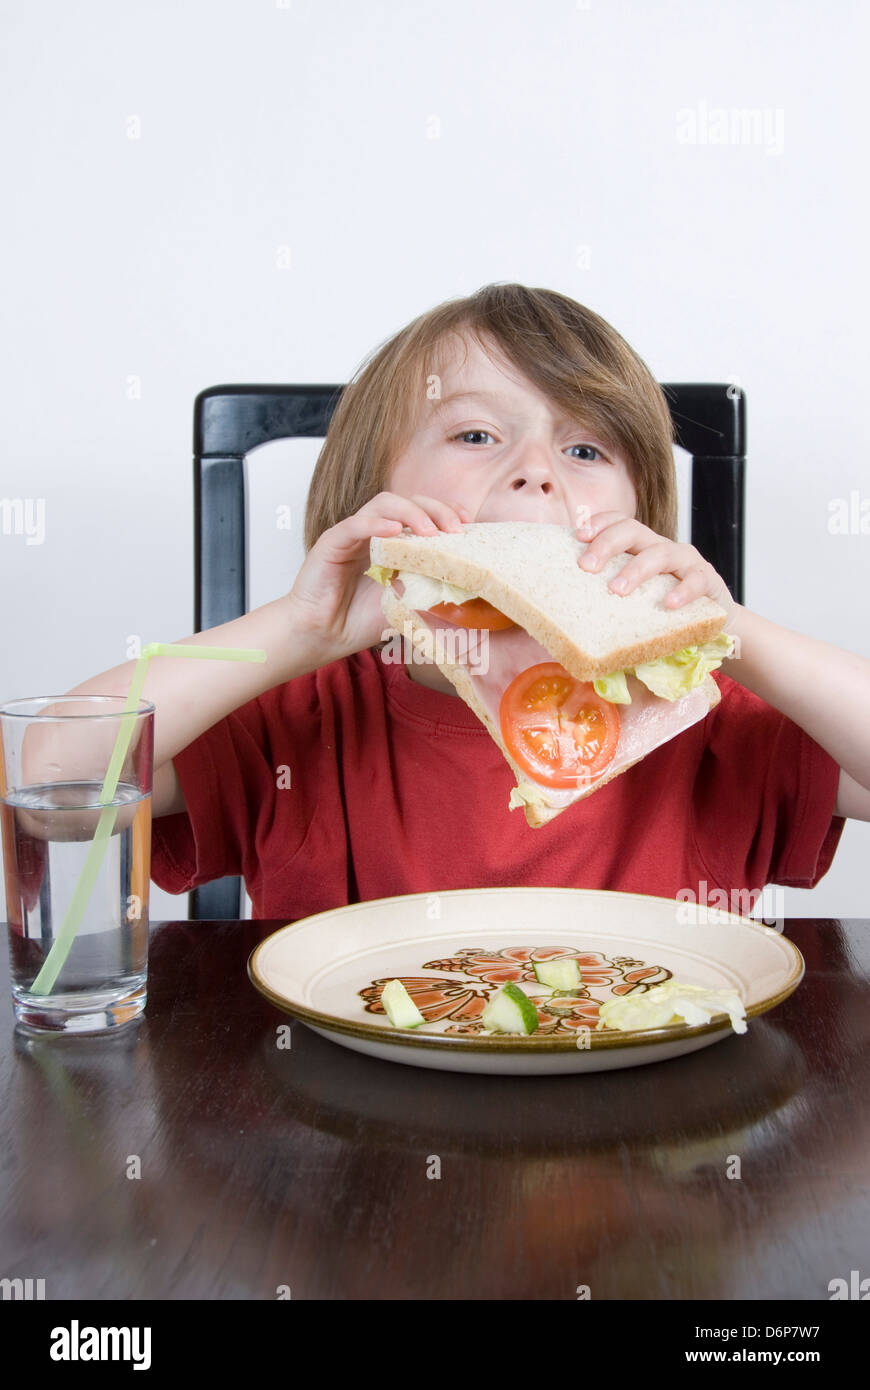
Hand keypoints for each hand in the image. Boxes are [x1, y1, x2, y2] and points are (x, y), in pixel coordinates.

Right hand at [288, 491, 470, 659]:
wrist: (321, 636)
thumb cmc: (358, 622)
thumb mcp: (406, 607)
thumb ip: (430, 594)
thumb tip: (468, 595)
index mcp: (392, 542)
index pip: (422, 513)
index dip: (445, 513)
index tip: (467, 526)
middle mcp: (374, 532)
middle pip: (408, 501)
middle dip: (436, 510)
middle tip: (456, 529)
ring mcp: (353, 534)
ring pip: (384, 504)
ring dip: (412, 513)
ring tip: (430, 532)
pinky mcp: (332, 542)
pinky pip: (356, 524)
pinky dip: (376, 524)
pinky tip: (395, 532)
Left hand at [576, 512, 737, 626]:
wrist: (716, 626)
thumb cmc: (665, 615)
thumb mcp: (635, 604)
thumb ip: (610, 605)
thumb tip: (569, 632)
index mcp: (640, 549)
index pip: (619, 522)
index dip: (600, 522)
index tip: (580, 535)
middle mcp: (660, 548)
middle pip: (633, 530)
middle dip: (607, 543)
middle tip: (587, 566)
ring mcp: (685, 562)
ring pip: (659, 553)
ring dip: (636, 569)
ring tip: (617, 590)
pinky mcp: (708, 580)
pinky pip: (696, 580)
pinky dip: (682, 591)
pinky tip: (668, 604)